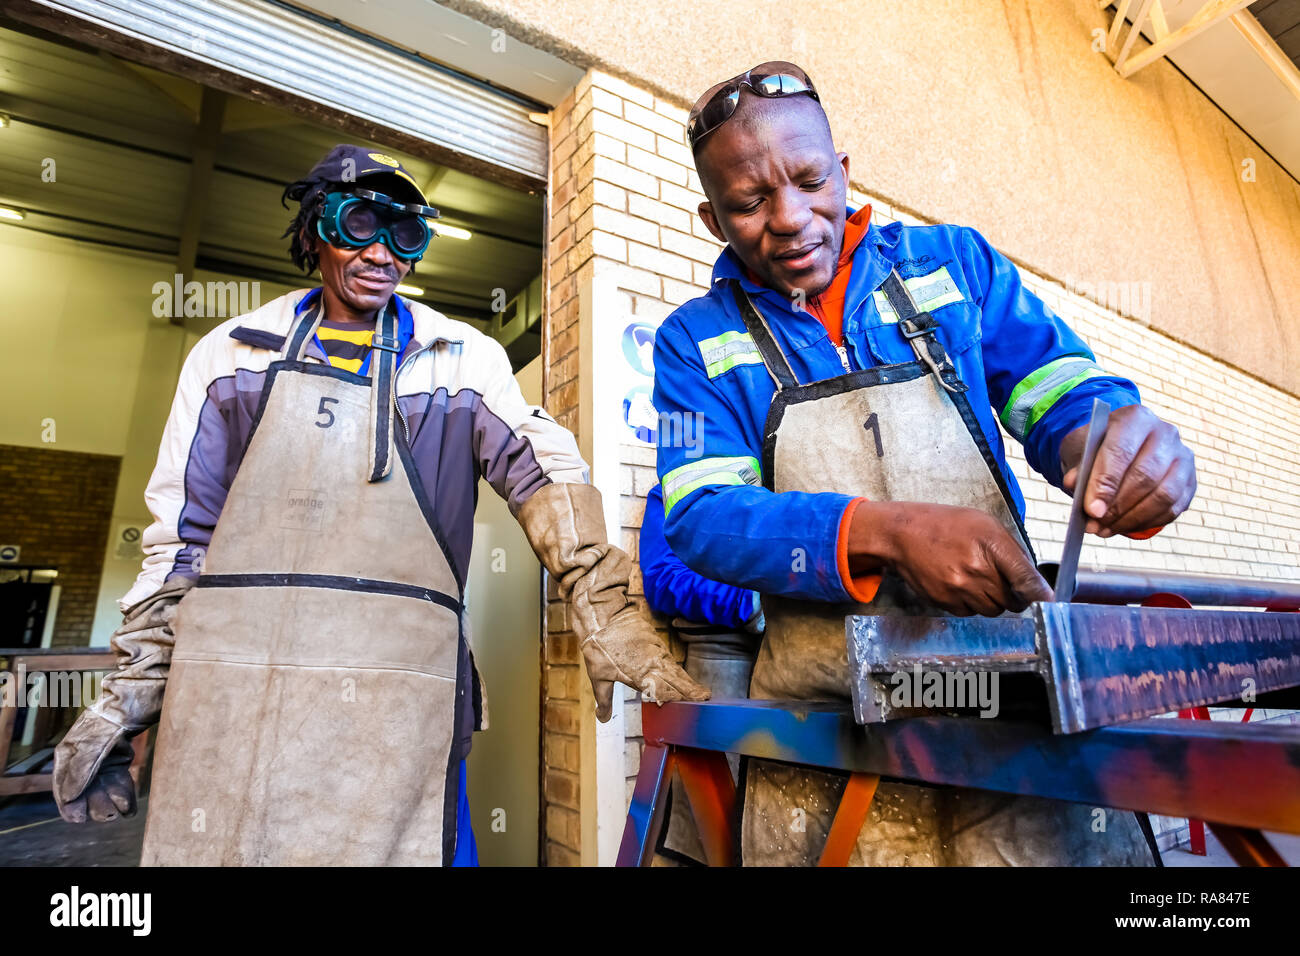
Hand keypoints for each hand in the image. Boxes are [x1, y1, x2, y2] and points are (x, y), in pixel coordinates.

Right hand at [54, 731, 137, 822]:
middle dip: (97, 807)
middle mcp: (81, 767)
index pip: (63, 792)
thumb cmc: (105, 725)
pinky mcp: (116, 766)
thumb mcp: (90, 746)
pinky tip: (130, 808)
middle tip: (110, 814)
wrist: (128, 708)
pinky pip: (118, 787)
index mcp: (66, 760)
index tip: (79, 819)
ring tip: (123, 810)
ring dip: (113, 805)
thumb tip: (68, 799)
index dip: (70, 808)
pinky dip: (124, 798)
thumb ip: (80, 772)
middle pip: (86, 797)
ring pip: (104, 794)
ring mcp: (100, 767)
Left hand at [580, 606, 709, 720]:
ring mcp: (656, 651)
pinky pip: (669, 658)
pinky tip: (680, 673)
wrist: (603, 616)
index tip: (693, 704)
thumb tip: (603, 719)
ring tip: (698, 690)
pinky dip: (677, 668)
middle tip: (706, 698)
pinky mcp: (655, 641)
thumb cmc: (599, 647)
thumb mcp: (598, 676)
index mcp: (641, 675)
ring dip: (686, 680)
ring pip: (675, 668)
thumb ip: (604, 700)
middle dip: (691, 690)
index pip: (665, 691)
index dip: (679, 698)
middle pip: (676, 680)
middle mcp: (653, 663)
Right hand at [848, 500, 1051, 615]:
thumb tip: (1033, 578)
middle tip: (1002, 581)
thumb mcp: (984, 524)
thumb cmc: (945, 525)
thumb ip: (1012, 550)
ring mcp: (959, 588)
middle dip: (1012, 595)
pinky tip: (960, 585)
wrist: (902, 534)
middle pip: (1012, 601)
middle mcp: (976, 569)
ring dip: (992, 600)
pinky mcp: (944, 601)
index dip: (1042, 595)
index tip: (1051, 603)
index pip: (1026, 579)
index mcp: (992, 544)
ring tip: (977, 580)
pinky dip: (971, 604)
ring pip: (992, 610)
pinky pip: (970, 613)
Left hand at [1060, 404, 1195, 537]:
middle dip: (1117, 506)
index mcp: (1136, 418)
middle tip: (1095, 524)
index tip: (1092, 510)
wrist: (1119, 448)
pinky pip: (1171, 509)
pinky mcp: (1189, 481)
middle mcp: (1165, 433)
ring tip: (1105, 529)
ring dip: (1131, 519)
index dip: (1106, 483)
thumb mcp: (1079, 450)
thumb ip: (1078, 466)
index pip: (1122, 451)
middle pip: (1145, 475)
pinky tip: (1123, 526)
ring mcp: (1182, 457)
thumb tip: (1075, 485)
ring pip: (1162, 495)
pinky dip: (1145, 522)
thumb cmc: (1097, 449)